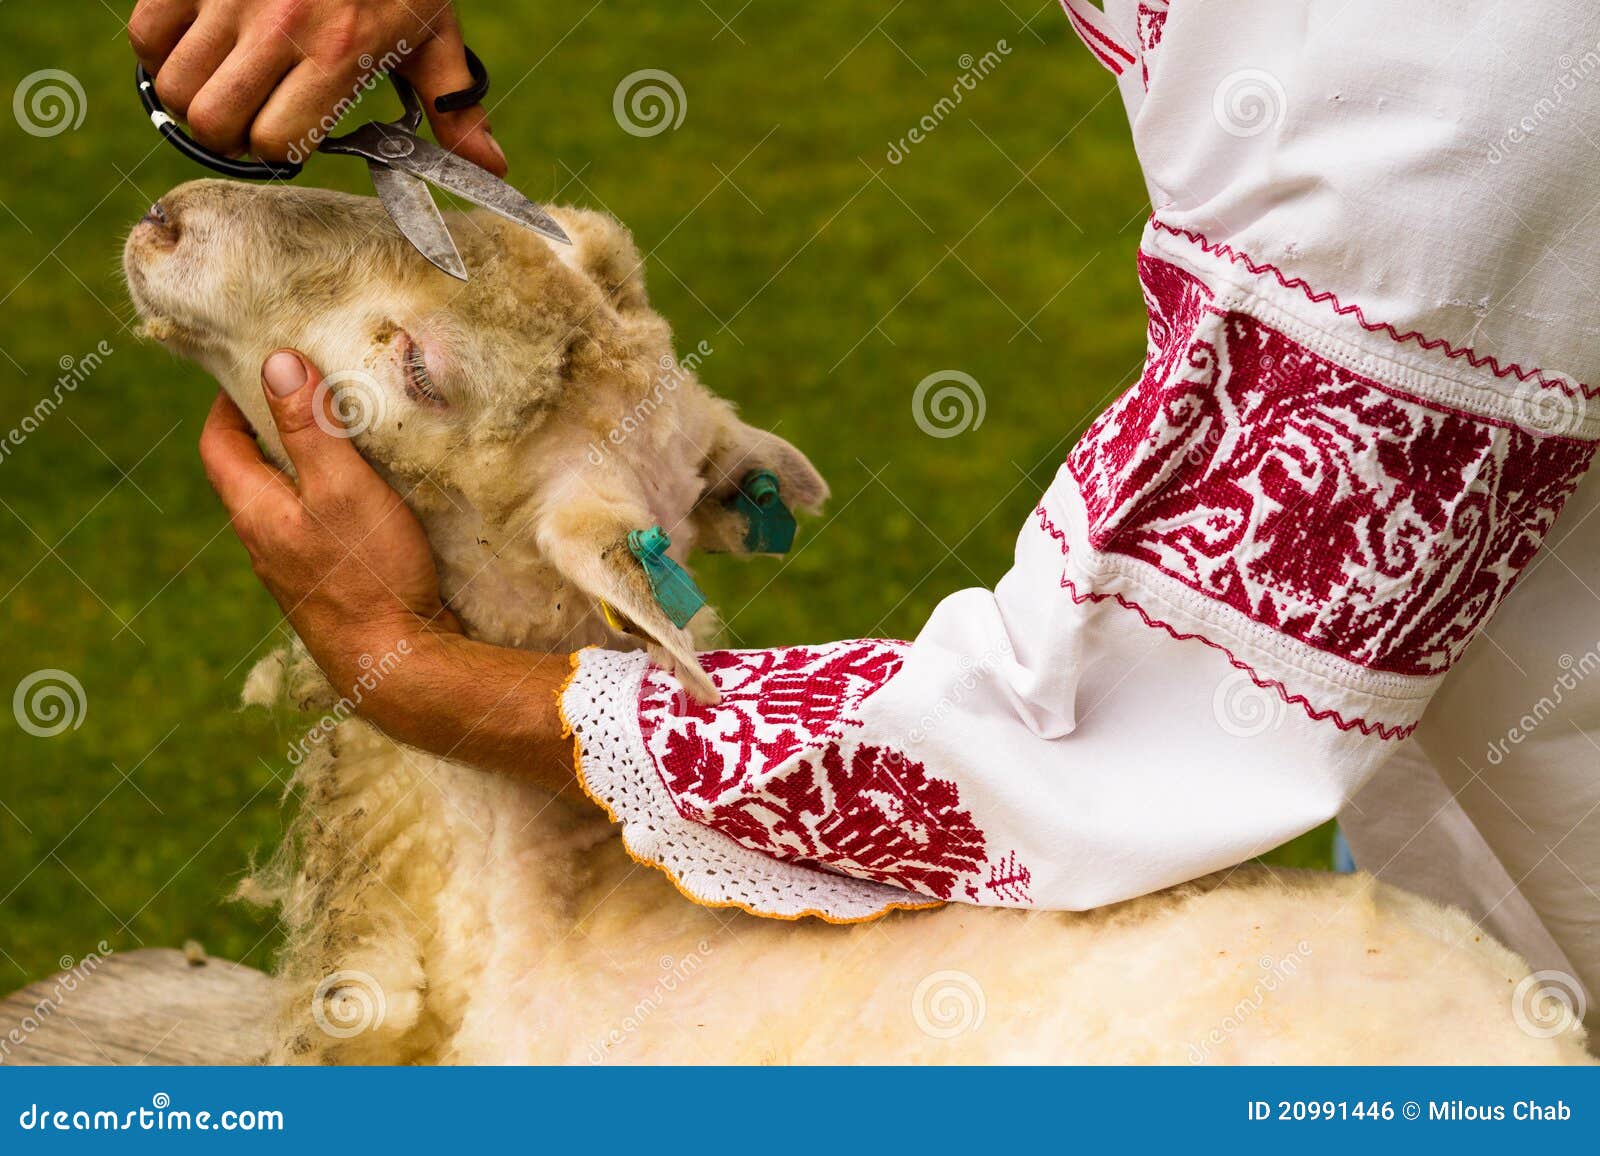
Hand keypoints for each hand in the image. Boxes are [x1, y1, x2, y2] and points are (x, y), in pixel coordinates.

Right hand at [129, 0, 506, 174]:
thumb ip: (454, 106)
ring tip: (218, 93)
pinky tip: (190, 54)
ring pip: (172, 84)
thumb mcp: (434, 34)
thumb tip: (489, 166)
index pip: (277, 141)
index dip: (276, 153)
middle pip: (213, 121)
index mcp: (339, 54)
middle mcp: (281, 28)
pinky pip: (147, 33)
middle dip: (226, 139)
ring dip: (188, 102)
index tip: (287, 141)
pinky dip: (157, 55)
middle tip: (246, 125)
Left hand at [200, 350, 574, 790]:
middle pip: (249, 474)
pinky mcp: (329, 591)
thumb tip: (276, 363)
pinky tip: (366, 504)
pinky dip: (328, 505)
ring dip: (302, 470)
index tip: (254, 368)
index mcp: (255, 511)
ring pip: (284, 506)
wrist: (396, 665)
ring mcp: (295, 572)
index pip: (218, 444)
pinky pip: (315, 534)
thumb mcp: (342, 485)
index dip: (227, 402)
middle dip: (269, 431)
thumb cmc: (368, 572)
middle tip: (305, 394)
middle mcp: (264, 543)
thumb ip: (309, 427)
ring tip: (340, 440)